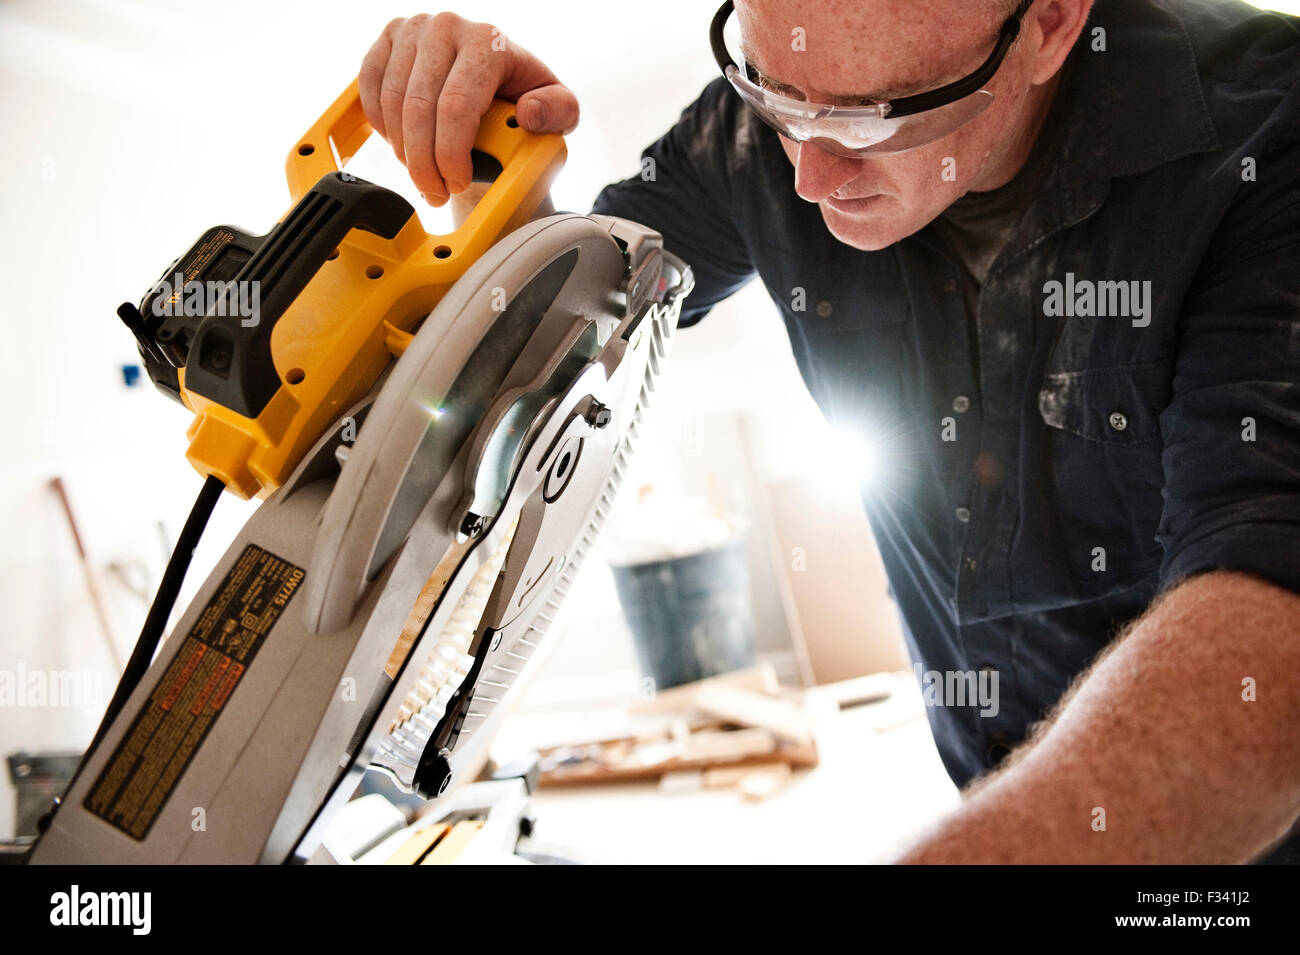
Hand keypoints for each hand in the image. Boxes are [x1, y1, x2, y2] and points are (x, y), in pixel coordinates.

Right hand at [359, 12, 578, 205]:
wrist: (495, 83)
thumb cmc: (527, 97)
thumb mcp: (560, 110)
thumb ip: (559, 113)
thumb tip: (530, 113)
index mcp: (487, 42)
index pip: (456, 106)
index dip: (449, 154)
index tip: (455, 183)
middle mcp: (447, 27)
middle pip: (418, 108)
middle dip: (423, 163)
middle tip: (436, 192)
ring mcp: (413, 30)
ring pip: (390, 104)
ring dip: (403, 151)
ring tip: (424, 175)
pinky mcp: (387, 40)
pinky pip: (369, 90)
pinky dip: (381, 127)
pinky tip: (403, 146)